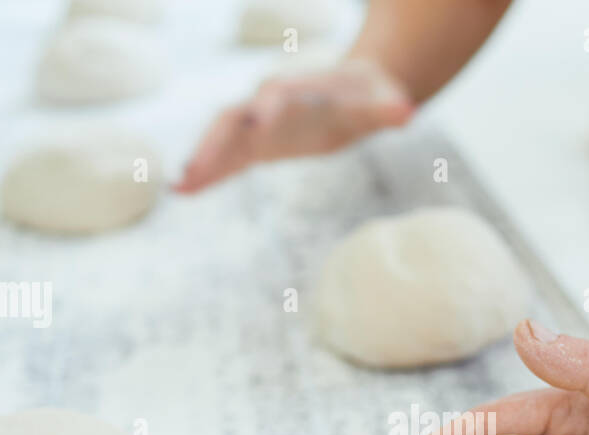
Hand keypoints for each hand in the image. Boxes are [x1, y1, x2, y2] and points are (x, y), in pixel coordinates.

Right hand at [173, 59, 413, 192]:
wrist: (355, 89)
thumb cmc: (369, 96)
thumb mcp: (384, 102)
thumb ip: (390, 109)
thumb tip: (408, 112)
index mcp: (298, 89)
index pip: (278, 95)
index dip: (268, 108)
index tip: (257, 125)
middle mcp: (270, 101)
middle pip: (235, 116)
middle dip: (216, 140)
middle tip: (197, 166)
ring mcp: (259, 122)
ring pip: (222, 136)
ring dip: (202, 159)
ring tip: (181, 186)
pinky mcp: (257, 142)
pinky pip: (227, 156)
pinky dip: (207, 171)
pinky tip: (183, 190)